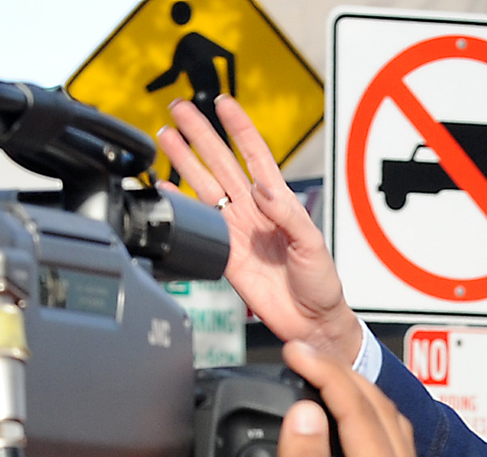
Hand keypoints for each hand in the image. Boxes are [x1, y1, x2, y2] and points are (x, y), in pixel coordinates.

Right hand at [157, 97, 361, 364]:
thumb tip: (263, 190)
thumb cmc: (322, 284)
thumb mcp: (313, 245)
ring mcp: (237, 230)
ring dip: (184, 161)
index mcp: (279, 203)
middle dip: (201, 134)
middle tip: (179, 109)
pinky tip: (164, 188)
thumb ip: (289, 216)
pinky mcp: (224, 254)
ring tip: (165, 137)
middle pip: (221, 163)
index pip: (255, 155)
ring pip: (204, 186)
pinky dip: (179, 206)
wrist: (311, 321)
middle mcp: (254, 211)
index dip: (240, 129)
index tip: (223, 104)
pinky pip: (198, 224)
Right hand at [238, 341, 419, 456]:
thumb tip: (306, 414)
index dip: (326, 374)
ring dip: (354, 395)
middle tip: (299, 355)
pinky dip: (360, 422)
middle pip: (380, 413)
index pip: (362, 412)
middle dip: (340, 375)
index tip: (292, 353)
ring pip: (387, 429)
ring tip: (316, 375)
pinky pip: (382, 449)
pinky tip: (335, 419)